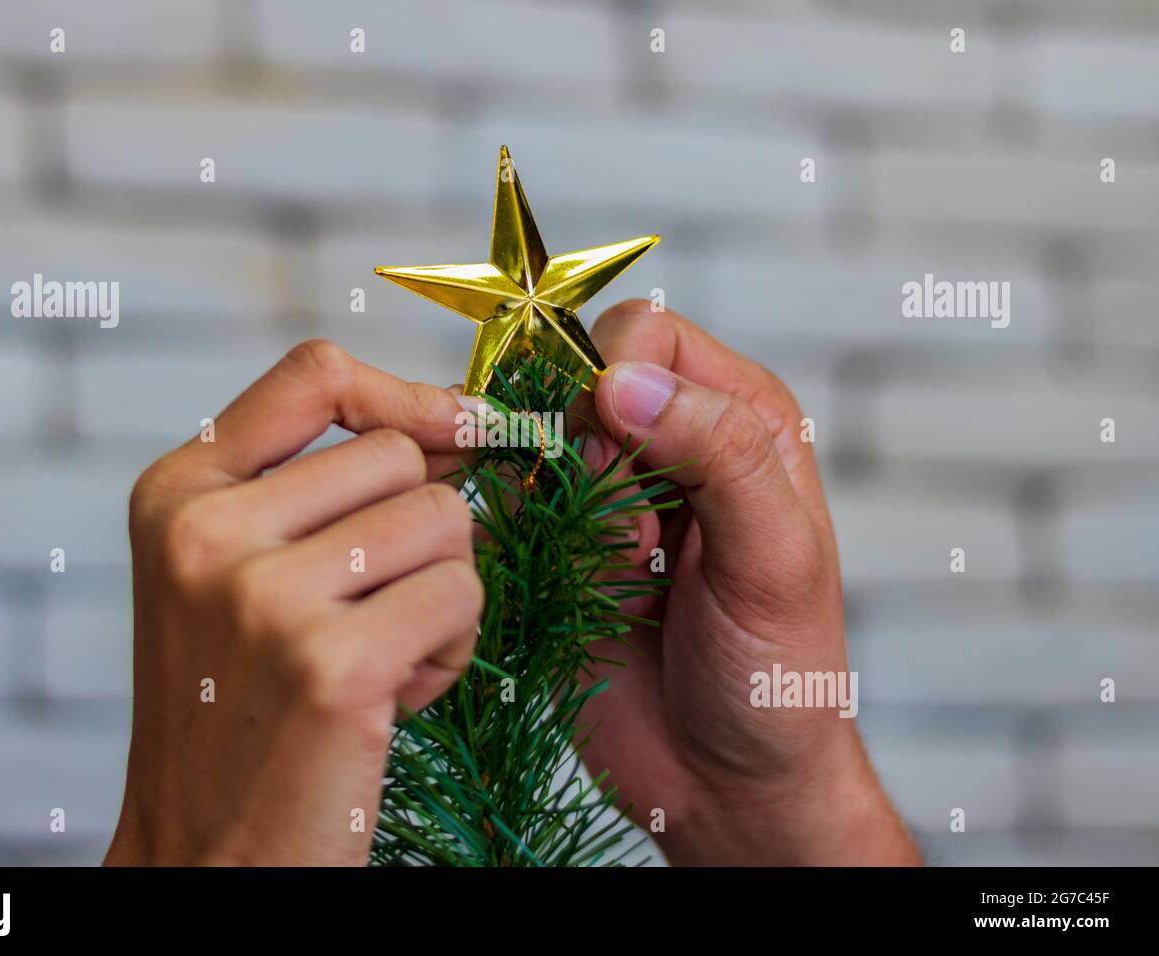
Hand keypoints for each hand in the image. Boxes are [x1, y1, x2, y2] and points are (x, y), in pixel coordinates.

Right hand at [104, 341, 480, 865]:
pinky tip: (393, 699)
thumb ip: (314, 487)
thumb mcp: (234, 574)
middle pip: (402, 458)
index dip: (409, 396)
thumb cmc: (242, 708)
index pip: (316, 375)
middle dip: (422, 534)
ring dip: (440, 595)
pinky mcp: (331, 664)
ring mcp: (263, 596)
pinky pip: (460, 595)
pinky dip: (451, 649)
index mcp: (175, 493)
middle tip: (373, 611)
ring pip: (446, 523)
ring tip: (378, 656)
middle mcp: (206, 531)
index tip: (462, 431)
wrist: (207, 855)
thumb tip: (455, 419)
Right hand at [580, 301, 919, 864]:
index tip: (623, 465)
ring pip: (532, 445)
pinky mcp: (556, 549)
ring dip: (558, 513)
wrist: (725, 784)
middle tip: (633, 544)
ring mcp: (606, 497)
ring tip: (620, 580)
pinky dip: (524, 544)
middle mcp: (669, 443)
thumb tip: (623, 380)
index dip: (616, 383)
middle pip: (574, 384)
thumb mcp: (775, 560)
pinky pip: (506, 509)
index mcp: (738, 418)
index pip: (645, 335)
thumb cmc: (777, 678)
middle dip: (585, 457)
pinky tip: (578, 595)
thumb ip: (720, 454)